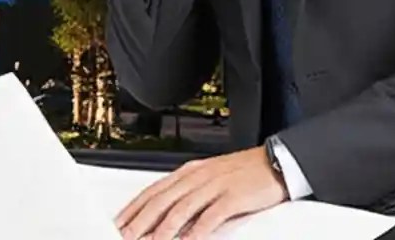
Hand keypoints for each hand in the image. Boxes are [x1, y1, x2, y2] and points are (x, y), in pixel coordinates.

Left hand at [115, 146, 287, 239]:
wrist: (275, 162)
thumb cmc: (243, 173)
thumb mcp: (208, 178)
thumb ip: (188, 193)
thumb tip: (166, 213)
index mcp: (188, 172)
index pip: (153, 190)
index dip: (134, 207)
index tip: (119, 222)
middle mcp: (196, 177)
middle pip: (161, 201)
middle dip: (140, 220)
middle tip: (126, 235)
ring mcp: (214, 186)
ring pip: (181, 209)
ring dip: (163, 228)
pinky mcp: (232, 197)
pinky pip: (210, 217)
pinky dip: (197, 231)